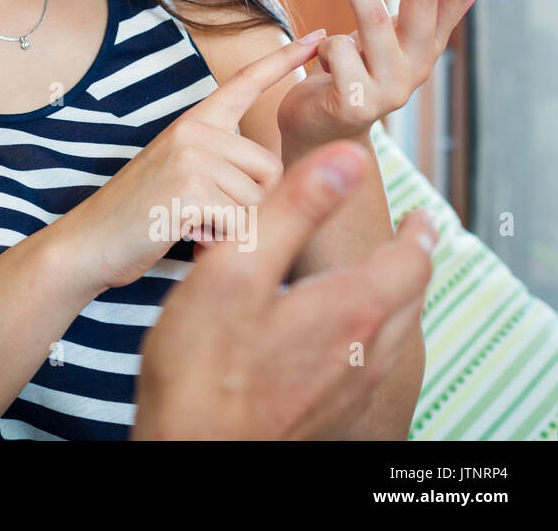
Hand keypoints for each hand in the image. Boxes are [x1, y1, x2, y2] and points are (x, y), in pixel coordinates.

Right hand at [56, 31, 326, 293]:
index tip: (317, 37)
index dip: (282, 60)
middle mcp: (194, 131)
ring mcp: (191, 157)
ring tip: (194, 225)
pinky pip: (241, 224)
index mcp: (194, 122)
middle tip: (206, 215)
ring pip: (259, 201)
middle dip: (251, 204)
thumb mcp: (181, 172)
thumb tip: (271, 174)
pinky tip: (190, 236)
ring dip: (235, 227)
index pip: (245, 83)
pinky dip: (222, 242)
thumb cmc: (141, 215)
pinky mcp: (190, 190)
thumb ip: (221, 160)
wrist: (89, 241)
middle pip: (270, 169)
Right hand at [131, 139, 436, 439]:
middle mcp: (363, 355)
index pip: (411, 262)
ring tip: (378, 281)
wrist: (189, 450)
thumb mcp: (237, 266)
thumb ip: (293, 208)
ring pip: (393, 337)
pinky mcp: (328, 414)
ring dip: (394, 301)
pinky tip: (341, 338)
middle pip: (410, 300)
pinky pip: (371, 367)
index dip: (418, 232)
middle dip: (411, 264)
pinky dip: (371, 336)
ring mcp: (348, 391)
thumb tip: (346, 157)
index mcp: (349, 311)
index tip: (419, 214)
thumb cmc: (201, 362)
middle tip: (405, 240)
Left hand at [277, 0, 482, 150]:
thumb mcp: (395, 46)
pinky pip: (336, 49)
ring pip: (370, 17)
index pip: (451, 1)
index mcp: (425, 49)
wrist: (320, 136)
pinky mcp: (355, 102)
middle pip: (419, 2)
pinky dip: (322, 43)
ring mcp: (388, 87)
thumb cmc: (354, 79)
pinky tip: (317, 58)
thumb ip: (432, 19)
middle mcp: (414, 68)